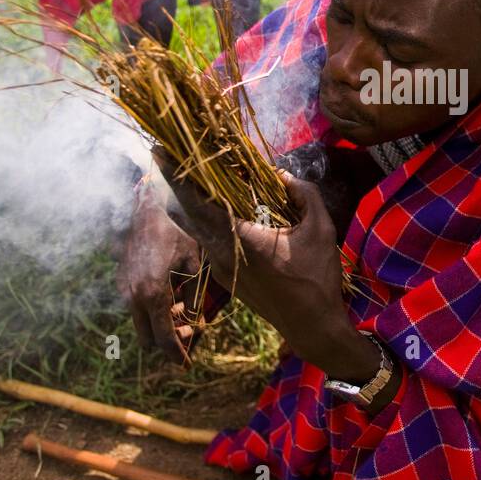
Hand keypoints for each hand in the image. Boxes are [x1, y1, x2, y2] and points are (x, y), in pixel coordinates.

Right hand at [116, 177, 205, 365]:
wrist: (141, 208)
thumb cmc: (174, 231)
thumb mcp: (193, 261)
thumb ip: (194, 294)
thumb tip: (195, 320)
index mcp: (153, 294)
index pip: (164, 337)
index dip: (176, 354)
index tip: (186, 364)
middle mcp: (133, 297)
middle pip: (149, 338)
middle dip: (170, 339)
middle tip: (191, 330)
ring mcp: (124, 289)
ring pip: (141, 323)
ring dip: (161, 323)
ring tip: (183, 306)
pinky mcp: (121, 282)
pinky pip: (136, 307)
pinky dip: (152, 310)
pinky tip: (170, 293)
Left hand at [154, 149, 379, 383]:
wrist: (312, 327)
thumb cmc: (318, 278)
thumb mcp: (321, 229)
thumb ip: (303, 194)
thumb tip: (282, 174)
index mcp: (241, 239)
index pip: (199, 201)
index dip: (177, 175)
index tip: (159, 152)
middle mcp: (222, 253)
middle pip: (188, 211)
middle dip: (175, 181)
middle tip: (164, 153)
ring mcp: (220, 267)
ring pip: (198, 227)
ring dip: (193, 201)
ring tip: (191, 173)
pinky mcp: (225, 276)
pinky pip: (210, 240)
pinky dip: (209, 220)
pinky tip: (220, 206)